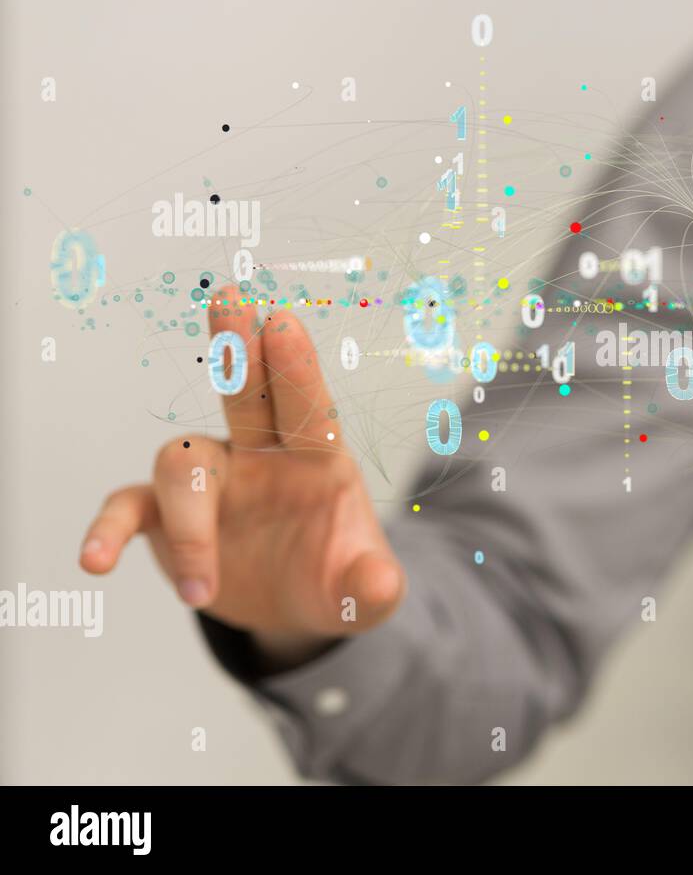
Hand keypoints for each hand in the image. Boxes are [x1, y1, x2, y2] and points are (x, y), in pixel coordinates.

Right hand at [79, 286, 405, 651]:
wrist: (292, 612)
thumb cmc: (333, 580)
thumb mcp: (364, 592)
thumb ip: (374, 585)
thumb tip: (379, 585)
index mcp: (317, 458)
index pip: (308, 407)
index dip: (296, 367)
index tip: (283, 321)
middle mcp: (260, 454)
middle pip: (244, 391)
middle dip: (237, 347)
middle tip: (231, 298)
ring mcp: (212, 480)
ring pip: (182, 462)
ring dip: (189, 523)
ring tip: (202, 589)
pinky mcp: (166, 515)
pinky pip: (128, 507)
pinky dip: (108, 529)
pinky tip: (96, 561)